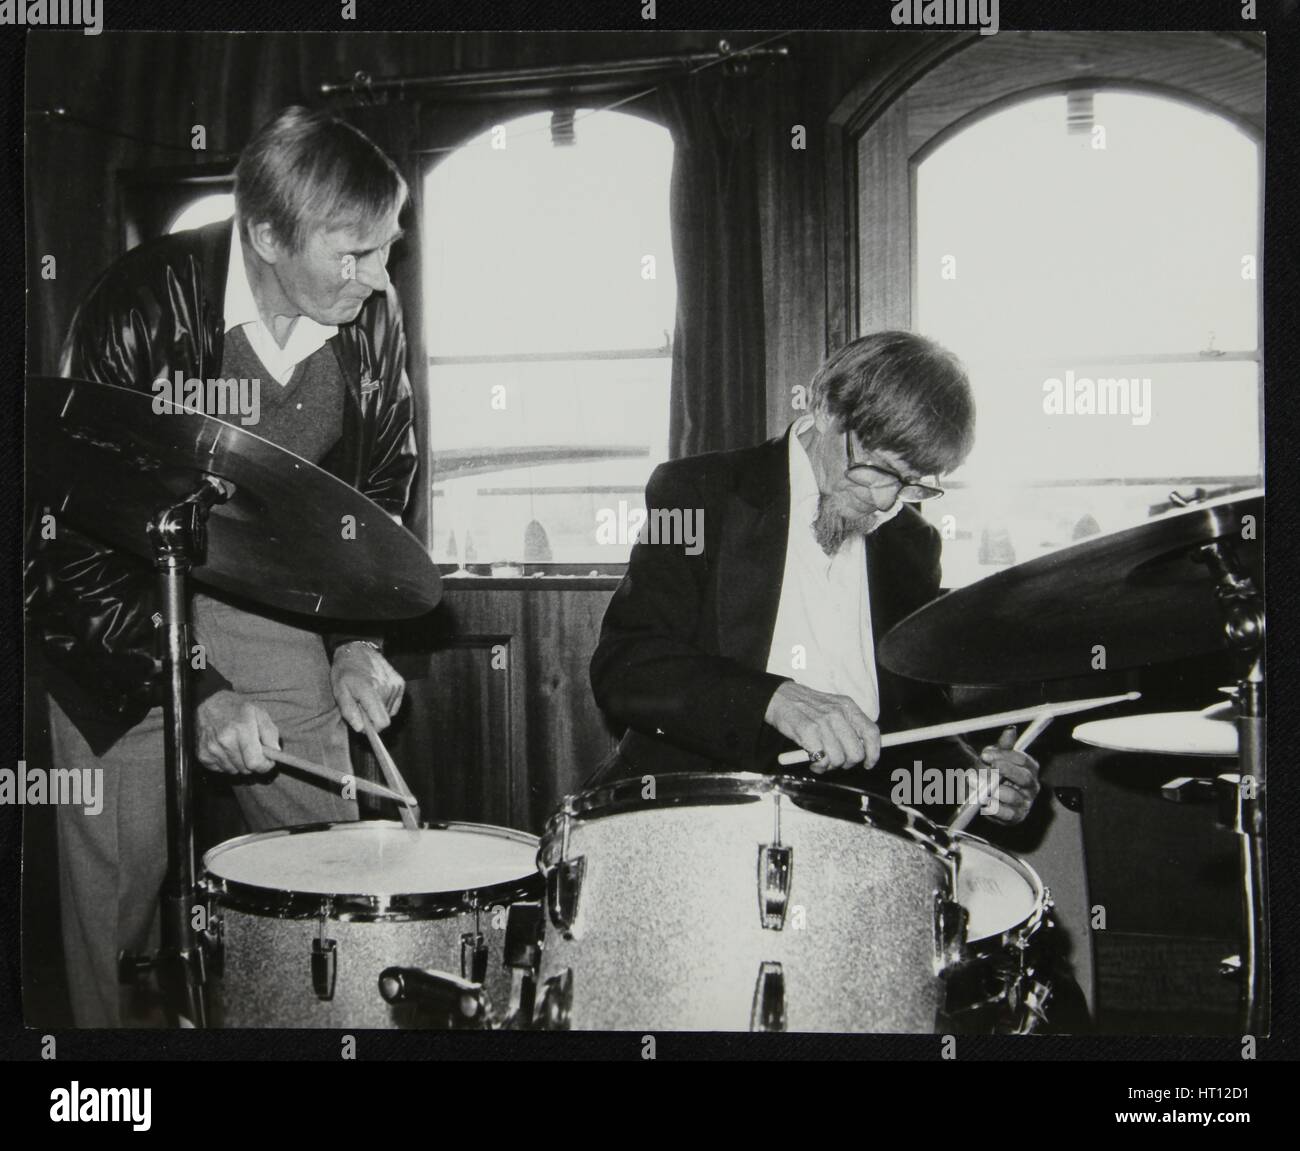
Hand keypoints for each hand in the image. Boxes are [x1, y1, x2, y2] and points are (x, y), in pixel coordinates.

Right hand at [196, 691, 278, 774]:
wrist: (208, 702)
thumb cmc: (237, 708)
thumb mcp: (259, 713)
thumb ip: (270, 733)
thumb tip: (275, 752)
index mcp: (242, 729)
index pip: (254, 762)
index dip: (265, 766)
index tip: (268, 762)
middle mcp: (225, 741)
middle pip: (245, 769)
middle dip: (253, 764)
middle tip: (253, 751)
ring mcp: (211, 749)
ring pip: (233, 771)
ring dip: (239, 764)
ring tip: (238, 747)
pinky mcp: (202, 755)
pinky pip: (220, 769)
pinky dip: (226, 763)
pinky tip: (226, 749)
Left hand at [331, 642, 404, 732]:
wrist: (357, 650)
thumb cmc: (345, 671)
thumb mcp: (339, 691)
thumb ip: (349, 711)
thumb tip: (360, 728)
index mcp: (369, 691)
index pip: (382, 722)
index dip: (374, 728)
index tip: (365, 725)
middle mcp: (385, 688)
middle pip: (385, 718)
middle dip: (373, 716)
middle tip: (361, 705)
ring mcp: (395, 685)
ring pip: (390, 711)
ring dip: (379, 708)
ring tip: (368, 696)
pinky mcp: (400, 683)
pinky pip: (395, 703)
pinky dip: (386, 702)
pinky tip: (377, 693)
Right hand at [764, 682, 880, 771]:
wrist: (779, 697)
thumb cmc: (806, 706)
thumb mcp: (832, 707)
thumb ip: (849, 725)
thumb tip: (863, 751)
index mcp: (848, 706)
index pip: (871, 732)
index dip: (873, 752)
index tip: (868, 764)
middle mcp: (838, 713)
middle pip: (856, 752)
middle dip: (847, 763)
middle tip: (835, 761)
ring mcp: (823, 723)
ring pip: (839, 759)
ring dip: (829, 766)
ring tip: (820, 759)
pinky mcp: (808, 732)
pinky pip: (822, 761)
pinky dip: (818, 766)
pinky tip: (811, 760)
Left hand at [977, 726, 1040, 824]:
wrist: (982, 796)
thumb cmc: (992, 775)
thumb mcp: (995, 758)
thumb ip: (1003, 746)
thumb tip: (1011, 731)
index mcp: (1030, 769)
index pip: (1023, 760)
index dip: (1005, 756)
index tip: (986, 754)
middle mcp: (1031, 786)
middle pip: (1023, 777)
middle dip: (1004, 771)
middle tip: (987, 767)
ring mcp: (1025, 803)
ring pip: (1012, 796)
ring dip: (992, 790)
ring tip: (977, 785)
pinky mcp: (1015, 817)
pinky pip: (1005, 813)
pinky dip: (992, 807)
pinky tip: (983, 802)